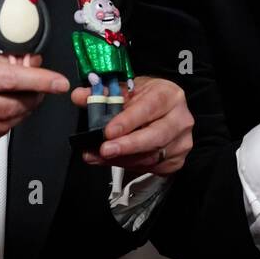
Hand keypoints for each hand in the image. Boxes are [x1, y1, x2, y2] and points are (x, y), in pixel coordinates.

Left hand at [72, 76, 193, 175]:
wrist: (165, 110)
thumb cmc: (147, 99)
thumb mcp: (127, 90)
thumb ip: (102, 94)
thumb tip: (79, 96)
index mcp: (169, 95)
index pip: (149, 108)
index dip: (128, 121)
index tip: (108, 131)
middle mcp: (180, 119)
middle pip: (155, 137)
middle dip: (127, 146)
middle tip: (104, 150)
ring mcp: (181, 142)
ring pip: (151, 156)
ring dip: (121, 159)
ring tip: (98, 156)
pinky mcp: (176, 160)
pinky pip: (150, 168)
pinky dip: (128, 166)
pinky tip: (112, 160)